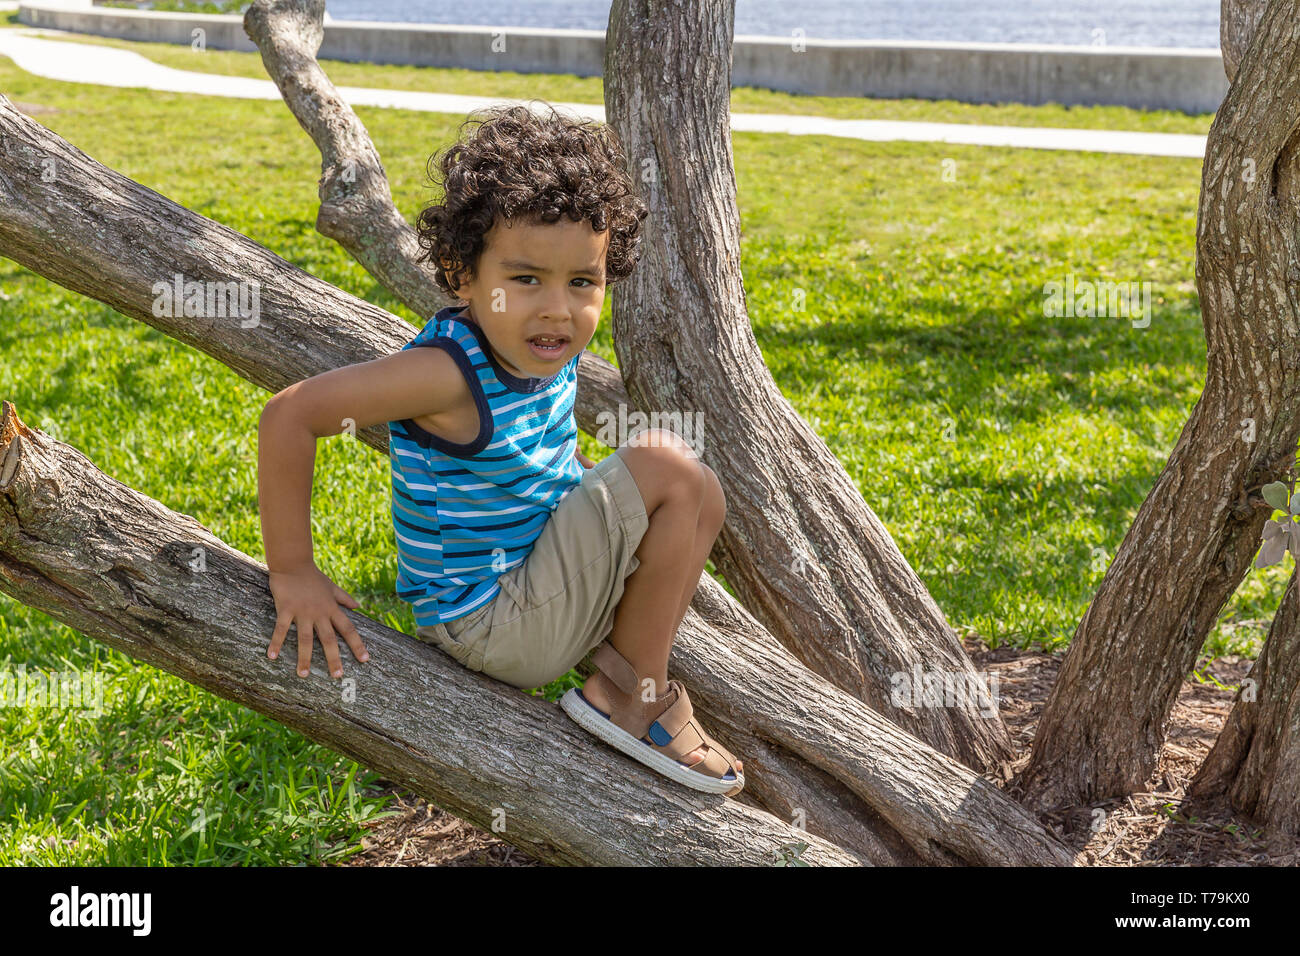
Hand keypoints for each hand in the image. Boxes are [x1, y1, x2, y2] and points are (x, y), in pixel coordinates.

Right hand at [267, 564, 369, 678]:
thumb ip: (344, 598)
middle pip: (329, 639)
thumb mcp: (332, 586)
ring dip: (304, 657)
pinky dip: (276, 642)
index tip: (365, 660)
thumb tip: (358, 606)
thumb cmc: (313, 576)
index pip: (348, 629)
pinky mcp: (285, 609)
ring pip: (305, 639)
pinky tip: (272, 656)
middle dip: (334, 658)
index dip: (357, 644)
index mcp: (331, 608)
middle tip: (337, 676)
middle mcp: (319, 613)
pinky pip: (281, 629)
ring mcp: (302, 612)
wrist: (293, 562)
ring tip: (303, 675)